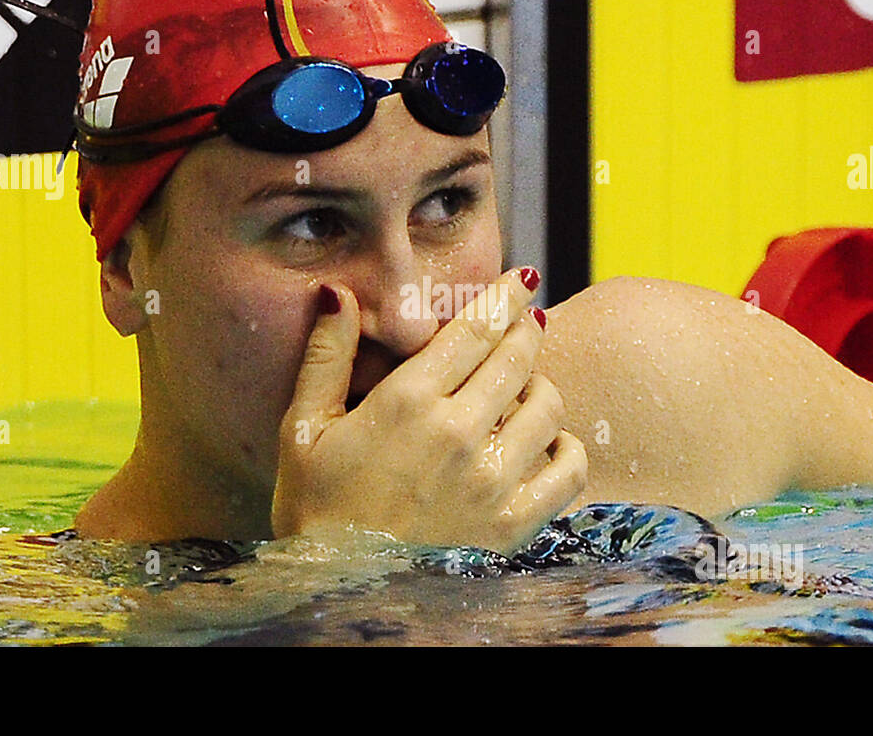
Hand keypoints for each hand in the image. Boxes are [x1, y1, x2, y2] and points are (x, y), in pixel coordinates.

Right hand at [271, 268, 587, 552]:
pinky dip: (567, 449)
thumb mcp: (303, 428)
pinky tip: (547, 445)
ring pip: (548, 407)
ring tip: (525, 391)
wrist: (340, 590)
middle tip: (526, 326)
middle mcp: (457, 433)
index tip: (524, 282)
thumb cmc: (316, 508)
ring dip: (542, 389)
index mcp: (407, 402)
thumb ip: (325, 357)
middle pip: (518, 358)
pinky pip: (570, 470)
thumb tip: (336, 292)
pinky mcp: (514, 523)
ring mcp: (491, 480)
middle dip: (526, 332)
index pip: (476, 330)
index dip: (505, 298)